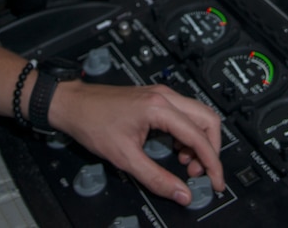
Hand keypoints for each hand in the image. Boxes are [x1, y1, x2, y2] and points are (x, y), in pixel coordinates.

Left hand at [49, 81, 224, 206]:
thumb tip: (181, 193)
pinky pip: (184, 114)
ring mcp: (161, 95)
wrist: (73, 104)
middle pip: (208, 119)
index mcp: (159, 107)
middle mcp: (164, 96)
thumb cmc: (92, 122)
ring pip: (197, 115)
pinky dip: (187, 134)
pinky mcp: (156, 99)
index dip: (212, 163)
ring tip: (185, 163)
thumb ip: (156, 178)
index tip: (214, 182)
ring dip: (198, 141)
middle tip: (201, 172)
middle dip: (211, 148)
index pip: (199, 136)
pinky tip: (176, 150)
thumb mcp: (125, 157)